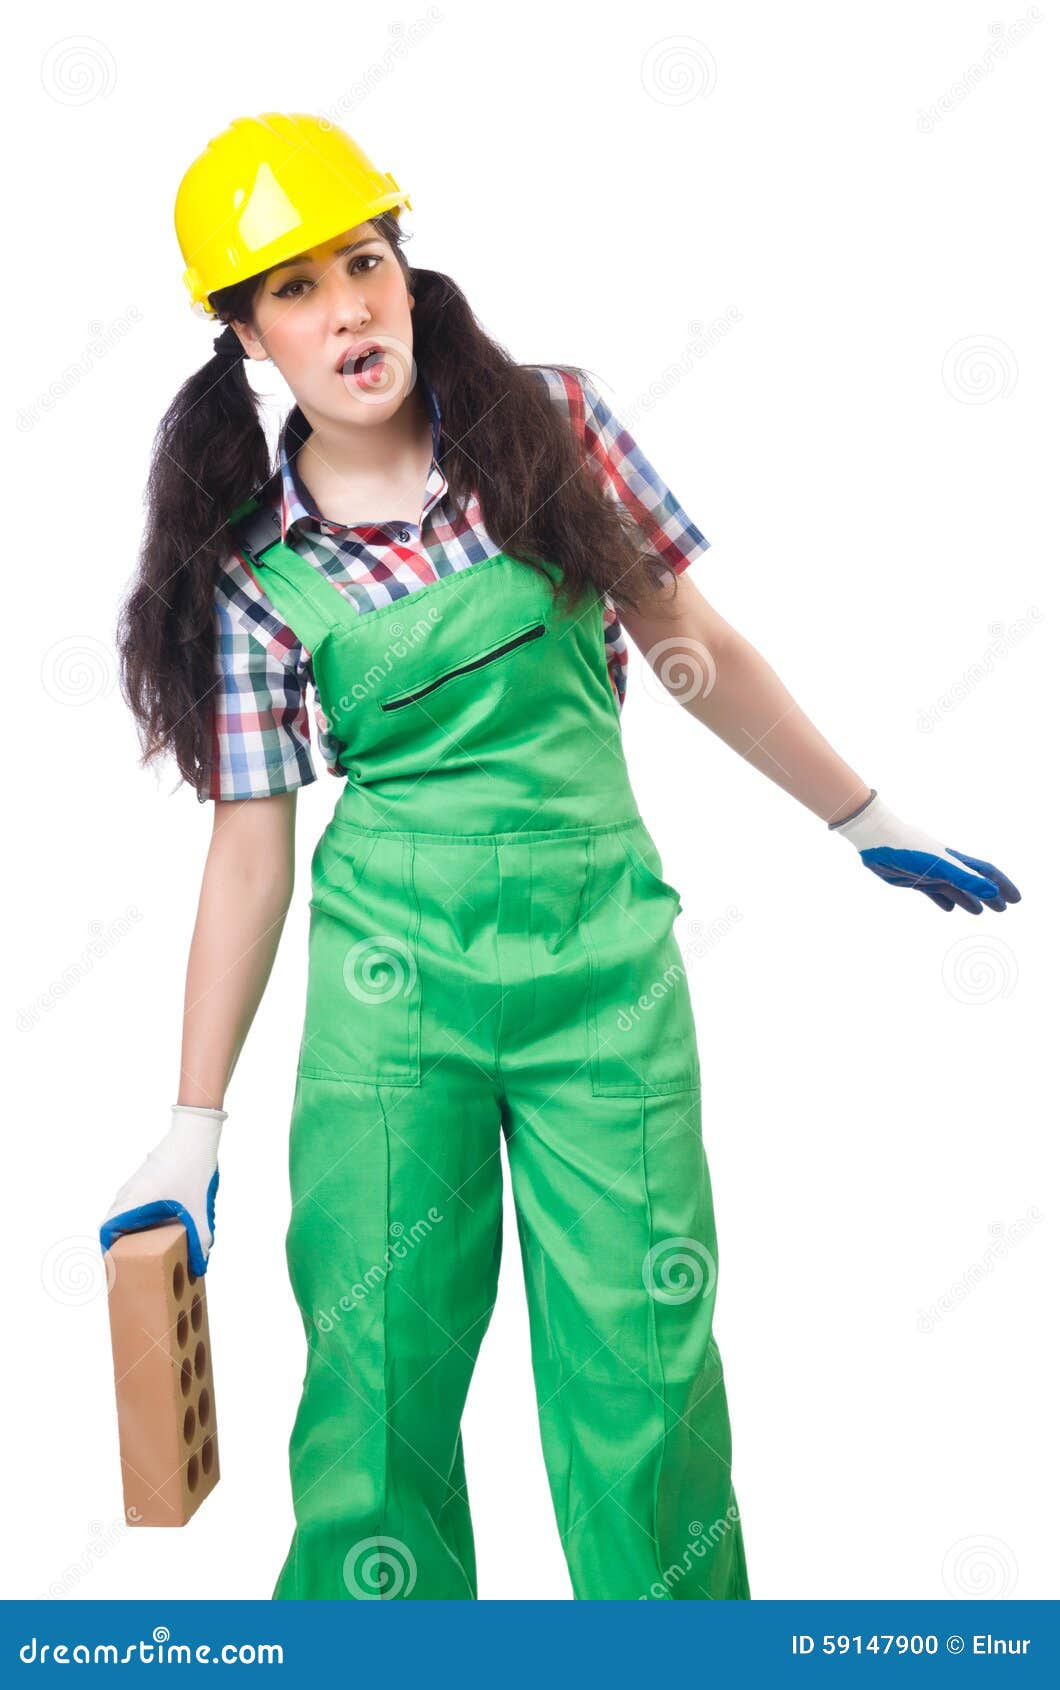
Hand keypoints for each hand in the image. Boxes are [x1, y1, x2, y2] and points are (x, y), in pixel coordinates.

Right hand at [99, 1104, 226, 1274]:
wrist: (195, 1132)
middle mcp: (128, 1193)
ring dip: (129, 1230)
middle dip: (120, 1245)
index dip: (108, 1252)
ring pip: (123, 1212)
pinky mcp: (144, 1178)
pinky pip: (133, 1203)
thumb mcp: (200, 1211)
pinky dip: (138, 1217)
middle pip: (113, 1224)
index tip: (118, 1267)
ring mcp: (135, 1184)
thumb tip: (199, 1268)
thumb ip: (200, 1241)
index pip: (106, 1231)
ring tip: (145, 1248)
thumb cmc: (193, 1168)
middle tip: (132, 1263)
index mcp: (134, 1202)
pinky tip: (159, 1225)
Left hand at [831, 792, 1020, 913]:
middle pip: (974, 883)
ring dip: (970, 899)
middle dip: (991, 895)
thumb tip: (993, 893)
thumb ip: (966, 880)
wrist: (877, 840)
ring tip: (981, 911)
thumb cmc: (909, 849)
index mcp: (955, 861)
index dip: (1002, 886)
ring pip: (956, 889)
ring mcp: (930, 873)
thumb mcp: (941, 867)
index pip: (986, 874)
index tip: (1016, 900)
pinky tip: (949, 908)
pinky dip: (944, 900)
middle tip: (1004, 908)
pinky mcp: (914, 879)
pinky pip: (935, 892)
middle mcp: (946, 866)